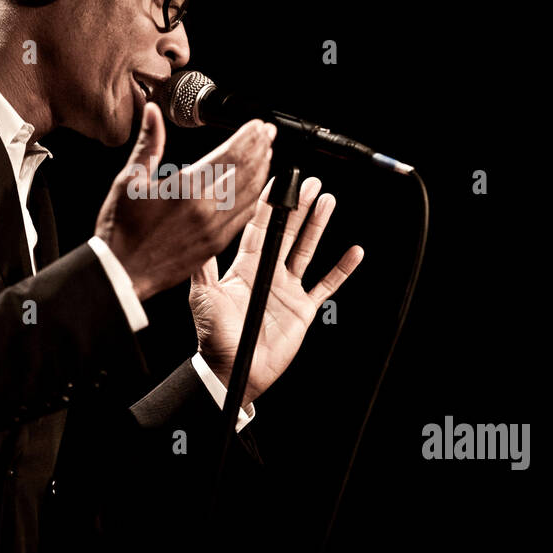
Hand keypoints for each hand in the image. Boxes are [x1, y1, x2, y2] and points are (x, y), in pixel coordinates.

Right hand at [95, 101, 275, 301]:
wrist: (122, 273)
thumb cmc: (120, 230)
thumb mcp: (129, 180)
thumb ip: (148, 143)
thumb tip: (153, 113)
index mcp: (185, 187)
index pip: (230, 154)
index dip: (249, 137)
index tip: (258, 125)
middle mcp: (205, 208)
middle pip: (246, 171)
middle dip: (261, 148)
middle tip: (269, 133)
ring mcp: (213, 228)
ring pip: (250, 194)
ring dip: (261, 171)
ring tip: (266, 153)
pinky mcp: (215, 244)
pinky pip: (243, 216)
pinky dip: (254, 197)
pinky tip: (256, 187)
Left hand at [190, 175, 363, 406]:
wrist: (232, 370)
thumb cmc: (213, 336)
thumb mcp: (203, 297)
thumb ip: (204, 268)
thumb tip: (198, 236)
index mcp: (245, 267)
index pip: (261, 228)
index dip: (271, 206)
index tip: (280, 182)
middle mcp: (268, 273)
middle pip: (288, 233)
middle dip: (300, 208)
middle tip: (312, 184)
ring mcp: (287, 289)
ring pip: (306, 251)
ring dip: (318, 227)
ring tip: (329, 201)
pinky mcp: (303, 308)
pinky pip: (326, 285)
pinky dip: (341, 269)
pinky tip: (354, 251)